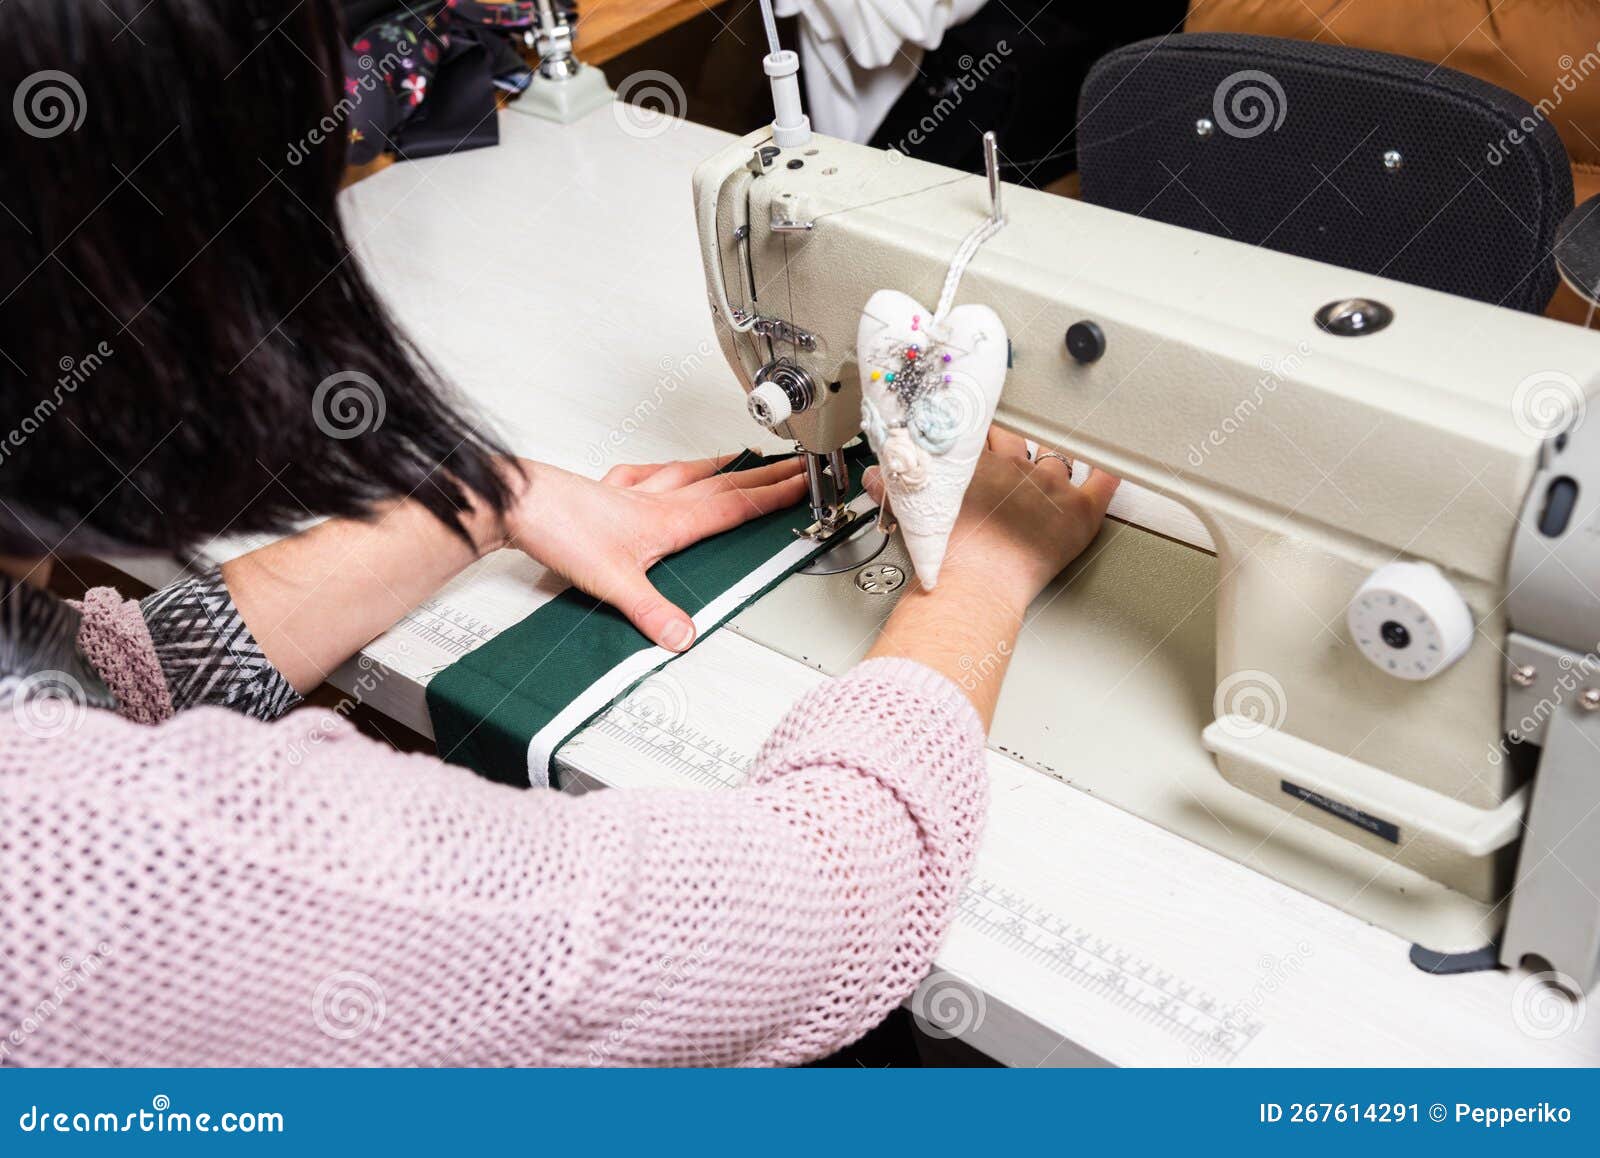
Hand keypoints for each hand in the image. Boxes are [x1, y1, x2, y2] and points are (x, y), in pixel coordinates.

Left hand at [503, 453, 807, 650]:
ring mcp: (632, 492)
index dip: (773, 496)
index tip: (803, 482)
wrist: (518, 503)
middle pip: (722, 485)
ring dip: (722, 466)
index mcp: (668, 521)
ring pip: (690, 473)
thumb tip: (682, 635)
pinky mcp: (607, 490)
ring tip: (744, 460)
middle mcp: (656, 500)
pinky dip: (667, 469)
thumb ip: (651, 612)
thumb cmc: (560, 529)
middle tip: (793, 467)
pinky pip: (648, 474)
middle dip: (763, 476)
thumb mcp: (612, 583)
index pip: (734, 506)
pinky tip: (664, 469)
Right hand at [865, 427, 1117, 611]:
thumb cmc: (946, 556)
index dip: (981, 428)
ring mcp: (1051, 488)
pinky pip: (1104, 483)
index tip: (980, 426)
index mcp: (977, 464)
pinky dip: (1110, 470)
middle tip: (1012, 440)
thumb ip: (891, 487)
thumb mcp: (911, 512)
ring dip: (1057, 455)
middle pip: (1019, 439)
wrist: (976, 583)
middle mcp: (1016, 468)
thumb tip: (875, 476)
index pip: (982, 432)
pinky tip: (1113, 463)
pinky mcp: (1080, 512)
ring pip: (1058, 458)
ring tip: (1058, 451)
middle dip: (1015, 438)